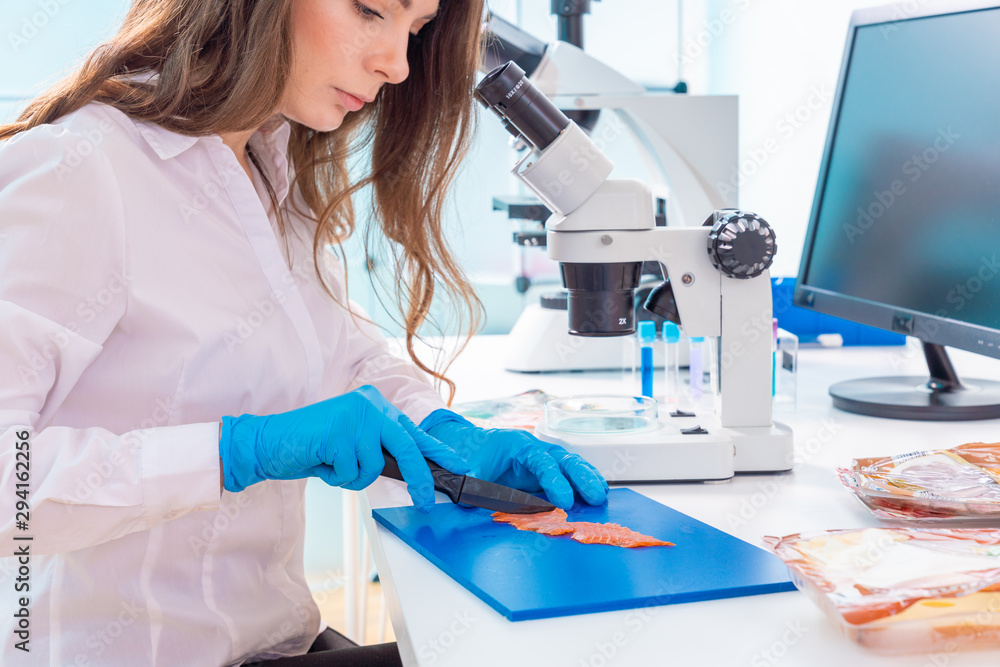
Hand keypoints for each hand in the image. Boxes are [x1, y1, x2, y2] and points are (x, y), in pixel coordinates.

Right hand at [220, 386, 468, 510]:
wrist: (270, 442)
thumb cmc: (312, 447)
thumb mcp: (352, 444)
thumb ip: (378, 450)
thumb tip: (411, 473)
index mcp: (375, 405)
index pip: (413, 432)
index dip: (438, 451)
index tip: (460, 465)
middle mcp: (370, 405)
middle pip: (406, 448)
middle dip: (418, 479)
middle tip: (426, 502)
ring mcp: (356, 417)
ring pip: (372, 468)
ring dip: (350, 477)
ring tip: (330, 464)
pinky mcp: (340, 433)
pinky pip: (351, 473)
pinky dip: (334, 477)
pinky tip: (319, 461)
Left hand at [419, 409, 608, 509]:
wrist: (467, 443)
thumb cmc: (471, 454)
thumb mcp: (469, 468)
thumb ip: (475, 483)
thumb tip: (476, 498)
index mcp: (518, 445)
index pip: (542, 462)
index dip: (554, 481)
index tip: (564, 501)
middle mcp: (535, 449)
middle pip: (564, 458)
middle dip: (582, 476)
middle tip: (596, 496)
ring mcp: (542, 458)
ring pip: (570, 463)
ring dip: (587, 478)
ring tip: (602, 495)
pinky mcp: (544, 470)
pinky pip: (567, 472)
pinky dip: (582, 479)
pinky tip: (596, 491)